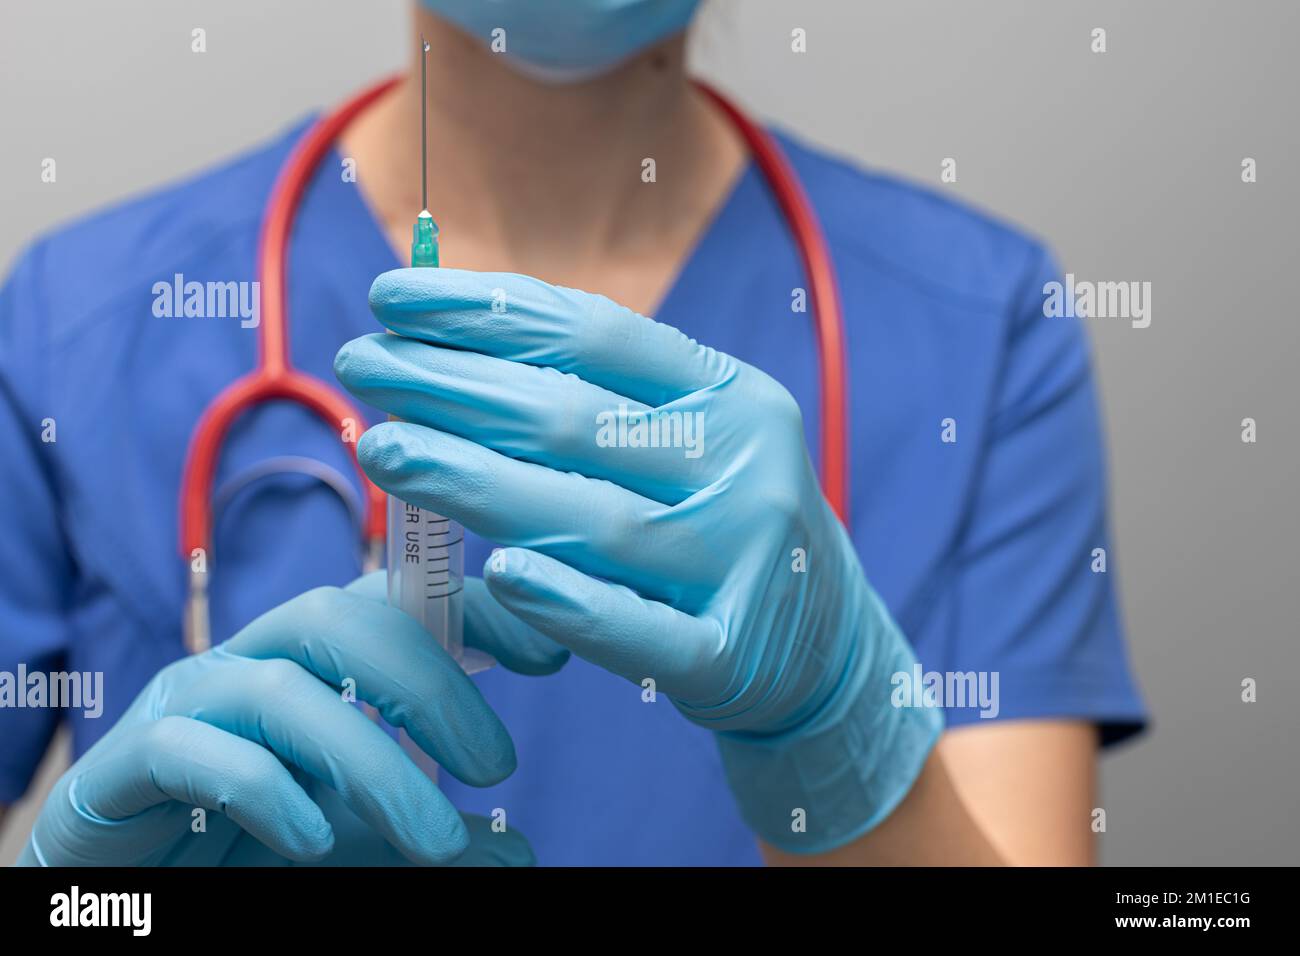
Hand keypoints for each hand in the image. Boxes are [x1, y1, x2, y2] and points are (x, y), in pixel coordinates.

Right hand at [19, 572, 559, 865]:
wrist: (118, 891)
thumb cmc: (242, 846)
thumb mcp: (356, 842)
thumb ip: (423, 837)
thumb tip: (515, 849)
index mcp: (306, 662)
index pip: (392, 600)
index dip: (469, 608)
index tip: (549, 654)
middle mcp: (246, 662)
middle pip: (337, 617)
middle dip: (428, 682)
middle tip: (498, 766)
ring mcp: (182, 706)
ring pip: (276, 687)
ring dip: (368, 760)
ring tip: (437, 840)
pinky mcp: (123, 765)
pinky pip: (190, 750)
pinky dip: (264, 787)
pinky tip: (317, 838)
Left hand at [335, 268, 942, 852]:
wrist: (825, 645)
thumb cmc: (723, 523)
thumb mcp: (691, 439)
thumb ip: (598, 397)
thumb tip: (451, 346)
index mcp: (732, 395)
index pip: (595, 335)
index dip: (485, 312)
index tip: (392, 296)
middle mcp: (744, 467)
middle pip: (576, 419)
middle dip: (452, 386)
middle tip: (360, 365)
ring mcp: (741, 564)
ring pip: (592, 519)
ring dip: (473, 482)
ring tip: (381, 449)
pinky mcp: (728, 656)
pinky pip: (636, 632)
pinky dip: (568, 604)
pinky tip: (496, 576)